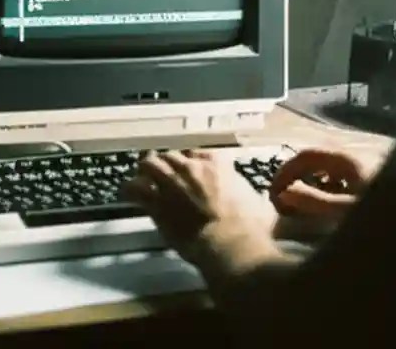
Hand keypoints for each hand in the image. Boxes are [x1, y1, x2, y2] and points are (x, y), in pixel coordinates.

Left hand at [123, 150, 278, 266]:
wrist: (230, 242)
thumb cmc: (250, 228)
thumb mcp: (261, 206)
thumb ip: (257, 201)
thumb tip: (268, 208)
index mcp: (218, 166)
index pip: (199, 153)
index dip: (192, 159)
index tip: (191, 166)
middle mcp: (193, 168)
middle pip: (171, 155)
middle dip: (165, 161)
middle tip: (161, 168)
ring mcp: (172, 183)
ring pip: (150, 164)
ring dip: (145, 169)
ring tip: (140, 174)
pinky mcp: (157, 202)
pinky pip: (136, 189)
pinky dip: (130, 189)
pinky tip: (127, 192)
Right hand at [269, 147, 371, 220]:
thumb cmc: (380, 212)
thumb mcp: (344, 210)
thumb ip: (313, 201)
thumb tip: (283, 194)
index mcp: (346, 158)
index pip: (305, 155)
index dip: (284, 172)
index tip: (272, 194)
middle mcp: (354, 155)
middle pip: (315, 159)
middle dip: (294, 177)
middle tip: (281, 200)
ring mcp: (365, 166)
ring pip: (328, 168)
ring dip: (309, 182)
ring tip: (299, 203)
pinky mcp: (372, 179)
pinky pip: (341, 177)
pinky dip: (326, 187)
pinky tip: (327, 203)